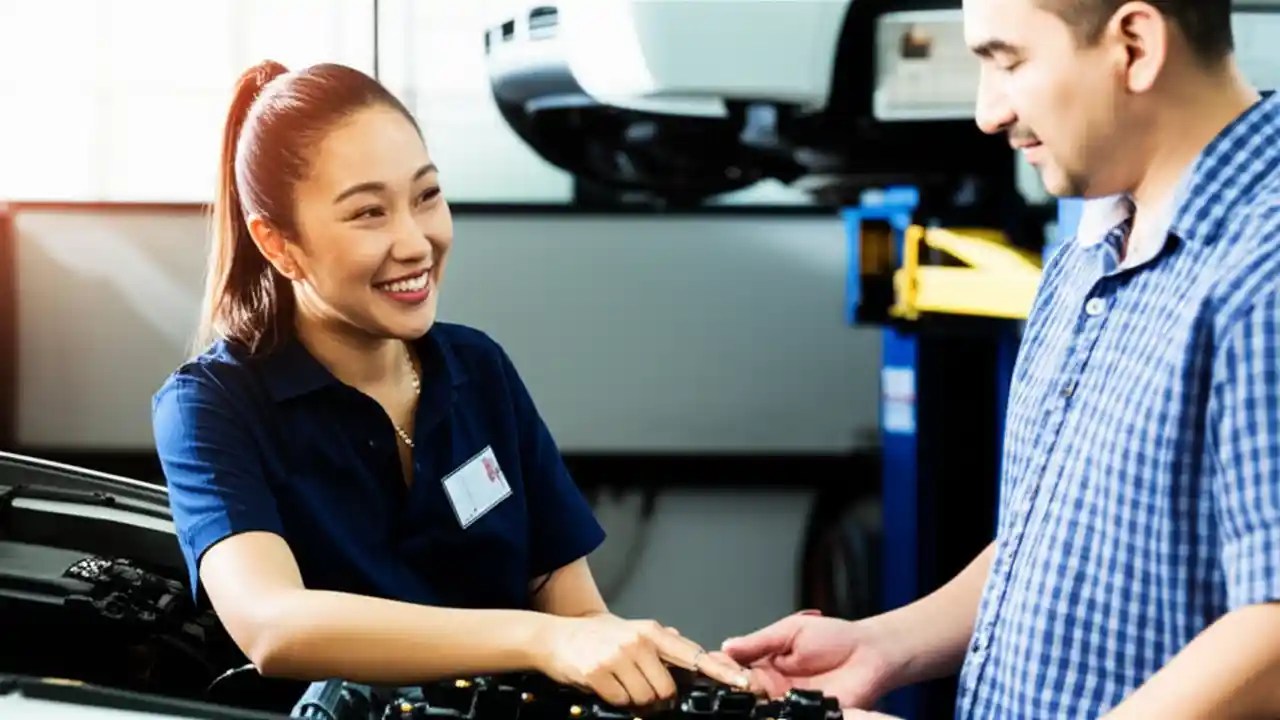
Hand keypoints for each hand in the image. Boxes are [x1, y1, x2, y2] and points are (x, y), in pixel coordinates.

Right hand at [536, 614, 750, 707]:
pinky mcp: (599, 673)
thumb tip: (684, 640)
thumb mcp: (629, 630)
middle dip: (655, 696)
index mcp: (651, 631)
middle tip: (635, 684)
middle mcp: (638, 641)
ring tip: (618, 682)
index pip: (693, 653)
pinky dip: (614, 700)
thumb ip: (659, 640)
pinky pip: (621, 702)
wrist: (553, 638)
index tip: (742, 682)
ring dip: (633, 699)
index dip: (720, 670)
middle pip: (667, 689)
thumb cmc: (594, 637)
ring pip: (646, 699)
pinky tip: (604, 684)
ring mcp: (618, 656)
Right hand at [721, 610, 901, 708]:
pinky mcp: (807, 716)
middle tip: (723, 681)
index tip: (706, 664)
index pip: (735, 669)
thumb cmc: (835, 638)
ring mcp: (788, 706)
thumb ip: (759, 641)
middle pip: (741, 693)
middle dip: (728, 687)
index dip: (720, 667)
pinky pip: (783, 718)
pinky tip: (763, 708)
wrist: (871, 655)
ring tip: (736, 696)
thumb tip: (725, 646)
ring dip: (747, 704)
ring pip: (758, 710)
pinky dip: (773, 715)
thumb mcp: (791, 631)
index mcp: (766, 665)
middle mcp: (773, 689)